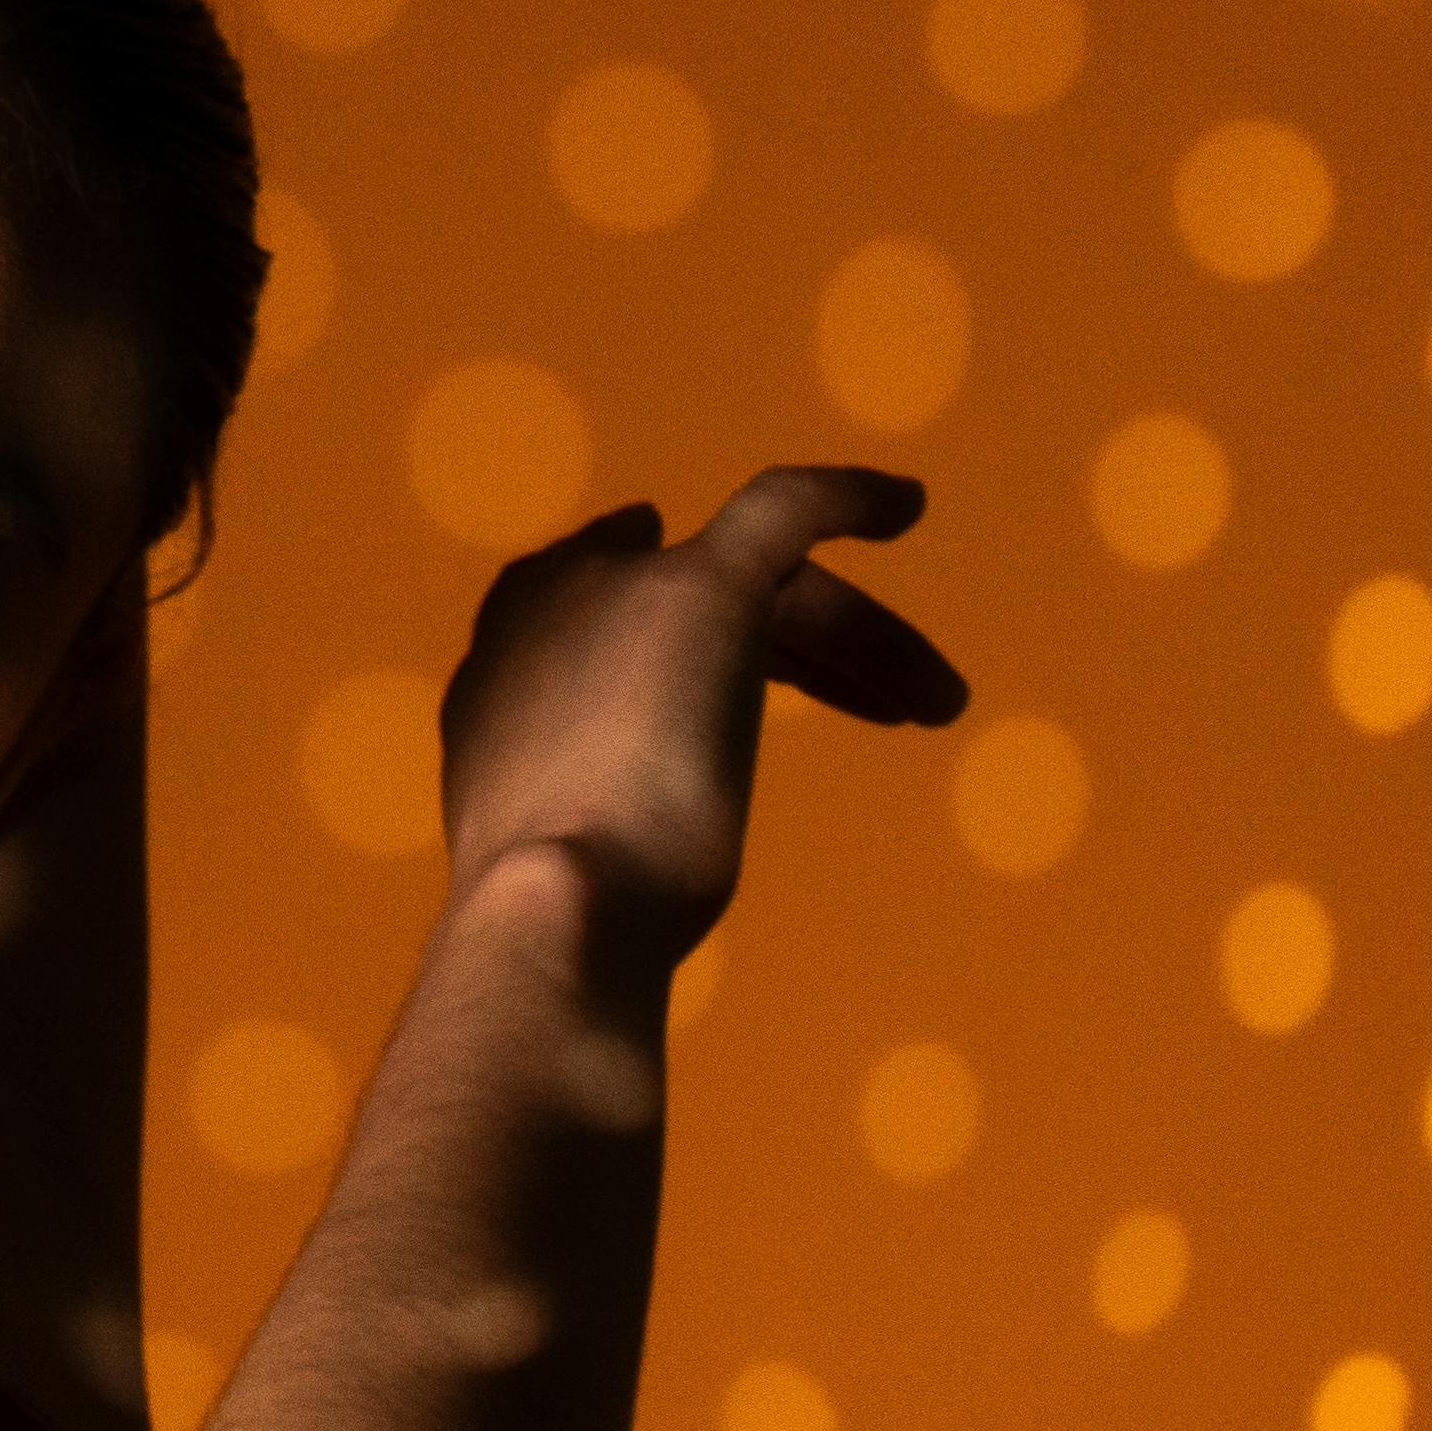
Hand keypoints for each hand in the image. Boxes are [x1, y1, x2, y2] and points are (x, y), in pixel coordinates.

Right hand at [436, 465, 960, 954]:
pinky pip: (784, 508)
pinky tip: (906, 505)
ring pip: (760, 585)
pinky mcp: (705, 582)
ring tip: (935, 703)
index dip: (663, 636)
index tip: (743, 662)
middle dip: (791, 652)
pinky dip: (847, 498)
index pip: (584, 619)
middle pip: (685, 606)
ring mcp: (620, 591)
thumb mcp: (564, 870)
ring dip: (853, 640)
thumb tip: (637, 873)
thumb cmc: (564, 932)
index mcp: (496, 682)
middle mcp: (543, 614)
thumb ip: (590, 829)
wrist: (555, 914)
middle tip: (882, 709)